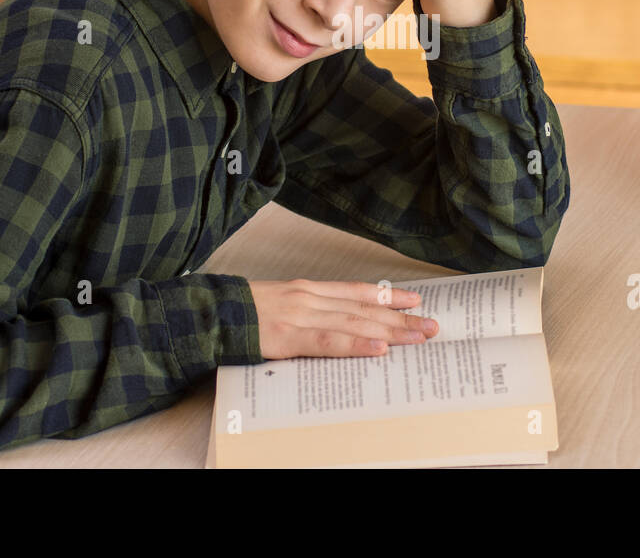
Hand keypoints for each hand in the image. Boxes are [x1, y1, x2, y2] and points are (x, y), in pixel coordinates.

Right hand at [249, 279, 440, 358]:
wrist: (208, 314)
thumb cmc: (242, 313)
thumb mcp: (279, 304)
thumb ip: (307, 312)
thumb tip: (336, 324)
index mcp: (308, 290)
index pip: (356, 291)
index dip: (387, 295)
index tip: (415, 300)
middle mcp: (310, 298)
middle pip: (364, 308)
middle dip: (401, 318)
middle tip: (432, 325)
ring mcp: (301, 315)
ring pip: (355, 323)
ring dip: (390, 331)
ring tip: (418, 338)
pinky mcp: (289, 336)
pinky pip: (329, 342)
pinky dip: (356, 345)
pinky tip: (379, 349)